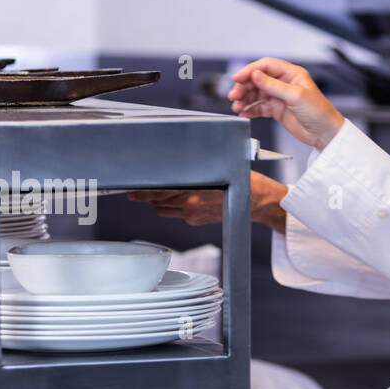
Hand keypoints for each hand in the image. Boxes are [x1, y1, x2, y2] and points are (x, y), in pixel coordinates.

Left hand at [128, 173, 288, 230]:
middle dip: (148, 195)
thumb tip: (170, 169)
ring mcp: (193, 215)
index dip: (142, 192)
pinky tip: (180, 198)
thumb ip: (193, 170)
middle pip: (157, 202)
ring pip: (164, 210)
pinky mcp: (196, 221)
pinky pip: (177, 214)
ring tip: (159, 193)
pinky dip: (174, 206)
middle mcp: (191, 205)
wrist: (257, 201)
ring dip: (159, 202)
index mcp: (194, 191)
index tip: (131, 190)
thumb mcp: (217, 167)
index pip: (158, 192)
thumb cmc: (240, 180)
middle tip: (137, 190)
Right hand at [229, 58, 344, 150]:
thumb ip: (273, 85)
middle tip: (234, 96)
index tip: (237, 78)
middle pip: (258, 80)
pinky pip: (260, 107)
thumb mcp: (295, 96)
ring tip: (237, 107)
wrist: (326, 134)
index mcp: (292, 74)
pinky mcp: (278, 110)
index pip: (266, 66)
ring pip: (256, 94)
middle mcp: (285, 83)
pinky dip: (251, 110)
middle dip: (244, 87)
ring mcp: (280, 97)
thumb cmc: (319, 113)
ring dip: (245, 99)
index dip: (250, 71)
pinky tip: (244, 114)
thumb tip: (255, 75)